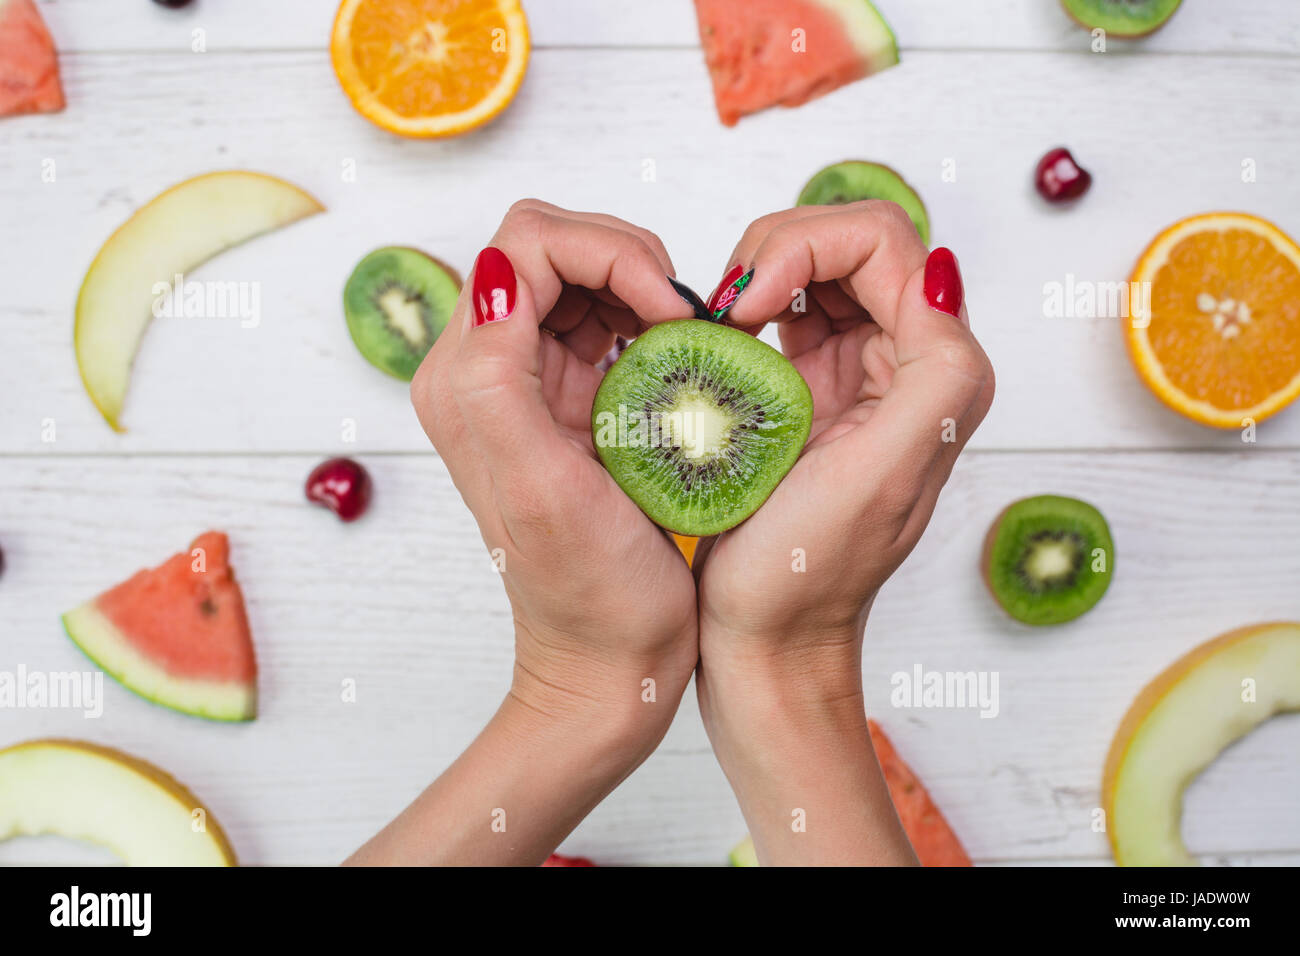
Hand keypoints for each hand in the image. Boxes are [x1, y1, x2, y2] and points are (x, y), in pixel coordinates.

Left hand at [350, 201, 697, 864]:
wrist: (611, 658)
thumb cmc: (589, 593)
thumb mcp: (541, 488)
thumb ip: (497, 376)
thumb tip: (493, 269)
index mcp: (466, 377)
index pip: (527, 243)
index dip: (607, 253)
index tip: (670, 309)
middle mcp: (485, 369)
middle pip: (555, 247)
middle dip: (628, 261)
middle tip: (686, 320)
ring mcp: (529, 380)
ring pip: (586, 275)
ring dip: (644, 289)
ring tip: (690, 342)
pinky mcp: (569, 398)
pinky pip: (609, 319)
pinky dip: (652, 320)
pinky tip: (681, 360)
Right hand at [694, 202, 994, 864]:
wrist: (766, 644)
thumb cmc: (804, 578)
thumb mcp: (879, 477)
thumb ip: (935, 370)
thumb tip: (942, 267)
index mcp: (938, 372)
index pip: (882, 241)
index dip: (805, 247)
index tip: (746, 307)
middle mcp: (908, 364)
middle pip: (850, 241)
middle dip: (780, 251)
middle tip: (726, 310)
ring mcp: (859, 375)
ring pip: (817, 267)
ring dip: (761, 275)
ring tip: (717, 327)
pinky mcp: (814, 392)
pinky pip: (788, 312)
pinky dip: (746, 308)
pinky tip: (718, 345)